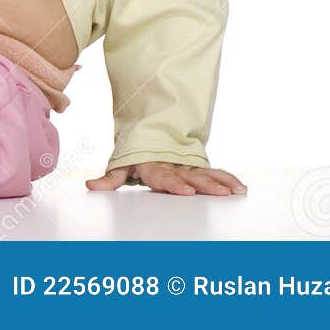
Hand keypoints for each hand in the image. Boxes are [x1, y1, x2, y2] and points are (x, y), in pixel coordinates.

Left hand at [87, 162, 246, 195]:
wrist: (151, 135)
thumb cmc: (136, 157)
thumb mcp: (121, 166)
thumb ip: (110, 179)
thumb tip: (90, 185)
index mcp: (153, 167)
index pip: (164, 177)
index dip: (173, 184)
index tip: (186, 191)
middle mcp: (173, 166)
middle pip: (190, 176)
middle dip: (205, 184)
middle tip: (219, 193)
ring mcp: (187, 166)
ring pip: (206, 173)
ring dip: (221, 182)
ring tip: (235, 191)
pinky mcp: (197, 167)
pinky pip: (214, 172)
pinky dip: (227, 178)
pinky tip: (240, 188)